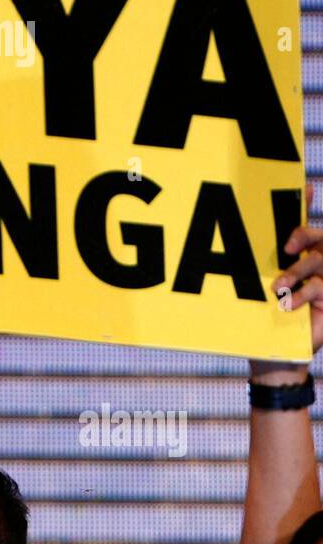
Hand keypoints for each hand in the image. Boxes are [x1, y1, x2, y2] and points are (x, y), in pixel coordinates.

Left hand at [261, 185, 322, 365]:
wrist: (271, 355)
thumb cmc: (259, 319)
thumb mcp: (251, 290)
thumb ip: (251, 267)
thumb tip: (230, 242)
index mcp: (297, 257)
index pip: (304, 227)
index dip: (306, 203)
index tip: (305, 187)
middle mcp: (315, 265)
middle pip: (319, 237)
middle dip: (305, 234)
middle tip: (287, 245)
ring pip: (319, 260)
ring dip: (296, 271)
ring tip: (276, 287)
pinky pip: (319, 287)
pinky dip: (301, 294)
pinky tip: (286, 303)